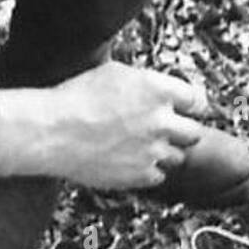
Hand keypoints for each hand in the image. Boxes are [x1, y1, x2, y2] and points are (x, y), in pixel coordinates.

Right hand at [0, 61, 210, 187]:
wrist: (50, 131)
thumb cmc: (76, 97)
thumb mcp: (117, 73)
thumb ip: (149, 83)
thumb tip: (163, 90)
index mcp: (158, 90)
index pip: (198, 100)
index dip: (192, 105)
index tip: (188, 109)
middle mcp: (161, 121)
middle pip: (194, 132)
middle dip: (181, 131)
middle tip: (165, 130)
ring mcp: (152, 150)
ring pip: (177, 156)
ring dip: (165, 151)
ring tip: (141, 146)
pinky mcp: (140, 175)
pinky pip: (158, 175)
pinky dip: (149, 170)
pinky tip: (131, 160)